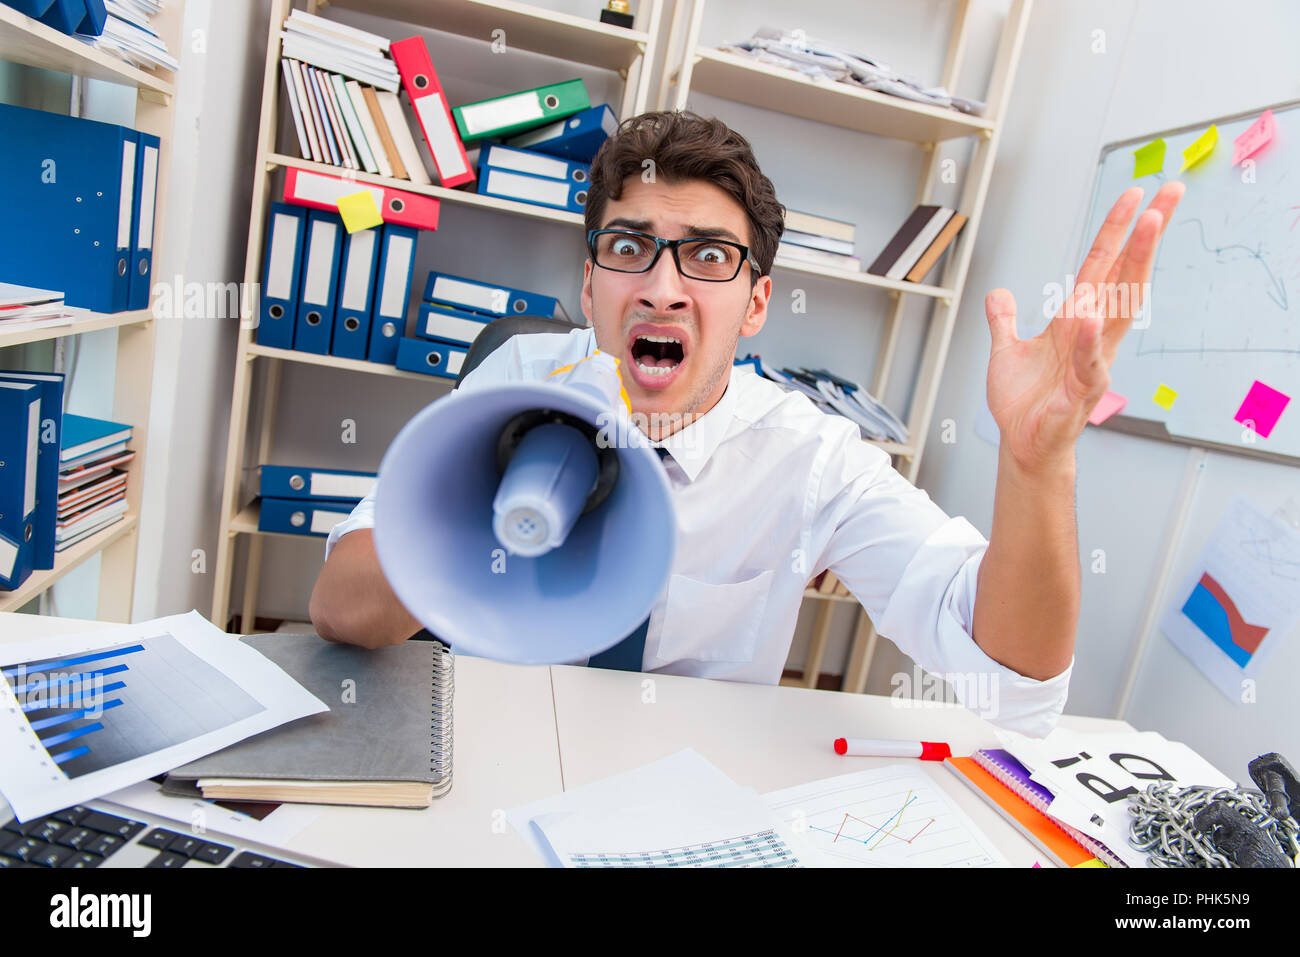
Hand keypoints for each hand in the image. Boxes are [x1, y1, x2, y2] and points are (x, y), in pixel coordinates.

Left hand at [984, 182, 1184, 473]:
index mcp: (1075, 319)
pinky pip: (1088, 363)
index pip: (1102, 266)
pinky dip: (1088, 340)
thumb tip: (999, 293)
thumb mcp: (1006, 350)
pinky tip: (1089, 314)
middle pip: (1126, 276)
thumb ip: (1004, 320)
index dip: (1117, 230)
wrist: (1023, 444)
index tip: (1138, 194)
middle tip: (1169, 194)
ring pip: (1119, 310)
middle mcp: (1092, 334)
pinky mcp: (1081, 393)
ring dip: (1133, 268)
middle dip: (1147, 234)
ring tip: (1146, 228)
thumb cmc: (1025, 401)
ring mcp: (1092, 361)